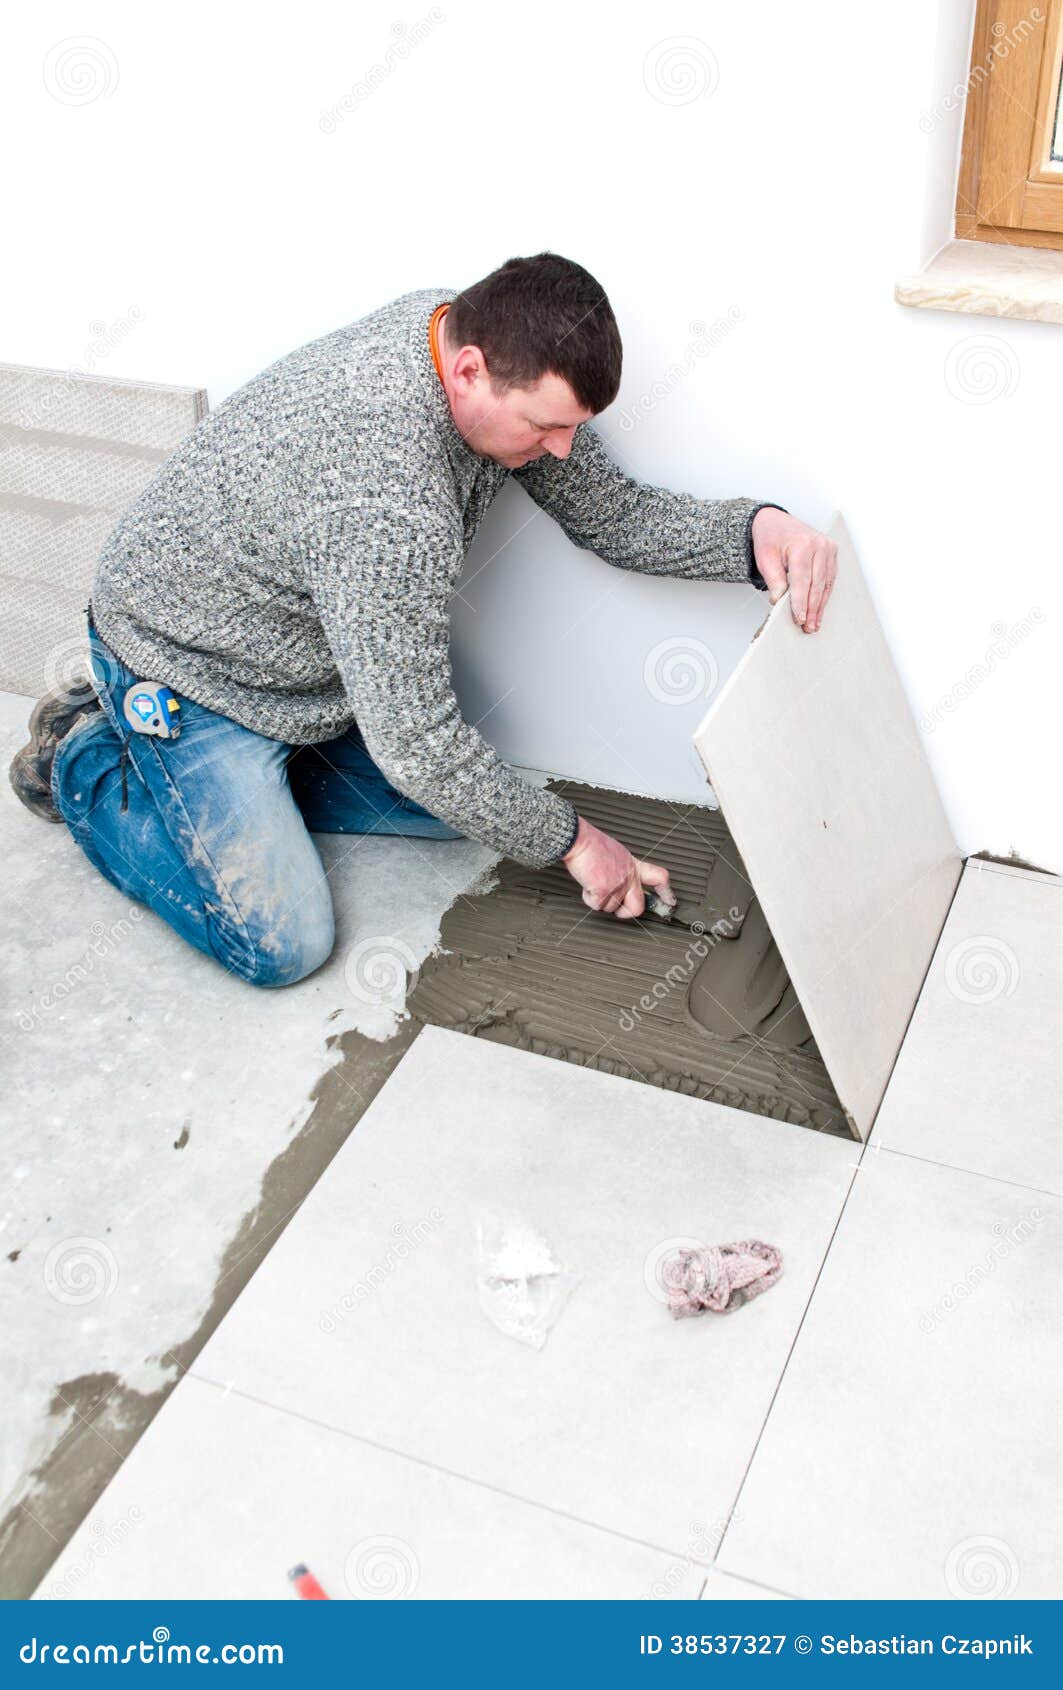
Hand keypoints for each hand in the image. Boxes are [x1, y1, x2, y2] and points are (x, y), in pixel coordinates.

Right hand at [562, 817, 673, 920]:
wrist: (579, 840)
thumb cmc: (592, 845)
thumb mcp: (617, 853)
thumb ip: (623, 869)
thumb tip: (619, 882)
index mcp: (634, 865)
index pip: (659, 878)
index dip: (666, 892)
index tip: (669, 901)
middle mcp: (629, 876)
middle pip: (638, 906)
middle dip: (627, 913)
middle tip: (620, 911)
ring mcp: (618, 885)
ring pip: (611, 908)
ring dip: (600, 900)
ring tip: (594, 881)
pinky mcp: (604, 890)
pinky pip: (596, 905)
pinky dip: (589, 898)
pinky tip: (587, 884)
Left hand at [751, 509, 837, 632]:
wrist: (775, 522)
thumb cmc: (770, 538)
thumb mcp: (765, 558)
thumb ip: (774, 579)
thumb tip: (779, 600)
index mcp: (802, 545)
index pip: (802, 581)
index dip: (801, 602)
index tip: (799, 619)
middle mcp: (820, 545)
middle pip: (817, 584)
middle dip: (812, 608)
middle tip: (808, 627)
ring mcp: (829, 548)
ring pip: (826, 584)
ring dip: (820, 606)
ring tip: (814, 623)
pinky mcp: (832, 552)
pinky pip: (830, 578)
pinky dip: (824, 595)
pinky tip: (819, 609)